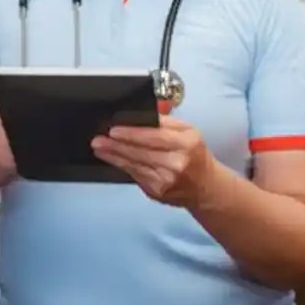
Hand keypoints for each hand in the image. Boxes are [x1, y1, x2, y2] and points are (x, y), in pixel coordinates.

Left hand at [91, 115, 216, 208]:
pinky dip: (121, 166)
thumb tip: (142, 113)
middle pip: (141, 151)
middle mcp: (177, 162)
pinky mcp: (157, 191)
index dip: (132, 134)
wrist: (205, 187)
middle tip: (98, 139)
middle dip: (116, 145)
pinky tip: (111, 159)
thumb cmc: (194, 154)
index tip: (114, 130)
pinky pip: (135, 175)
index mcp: (186, 142)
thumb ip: (165, 120)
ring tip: (99, 147)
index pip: (155, 136)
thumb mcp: (187, 130)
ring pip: (134, 165)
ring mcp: (166, 179)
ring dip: (114, 156)